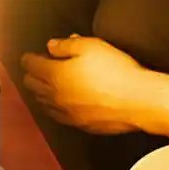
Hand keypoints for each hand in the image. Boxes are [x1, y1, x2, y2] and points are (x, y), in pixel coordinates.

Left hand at [21, 35, 149, 134]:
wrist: (140, 101)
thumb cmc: (117, 72)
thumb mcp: (90, 46)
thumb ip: (66, 45)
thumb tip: (52, 46)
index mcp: (56, 74)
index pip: (32, 65)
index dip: (28, 59)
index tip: (28, 56)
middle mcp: (57, 95)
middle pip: (33, 85)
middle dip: (30, 76)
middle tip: (33, 70)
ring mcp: (68, 112)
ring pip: (44, 103)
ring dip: (40, 93)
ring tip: (42, 86)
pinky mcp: (81, 124)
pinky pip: (59, 116)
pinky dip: (54, 108)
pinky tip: (59, 105)